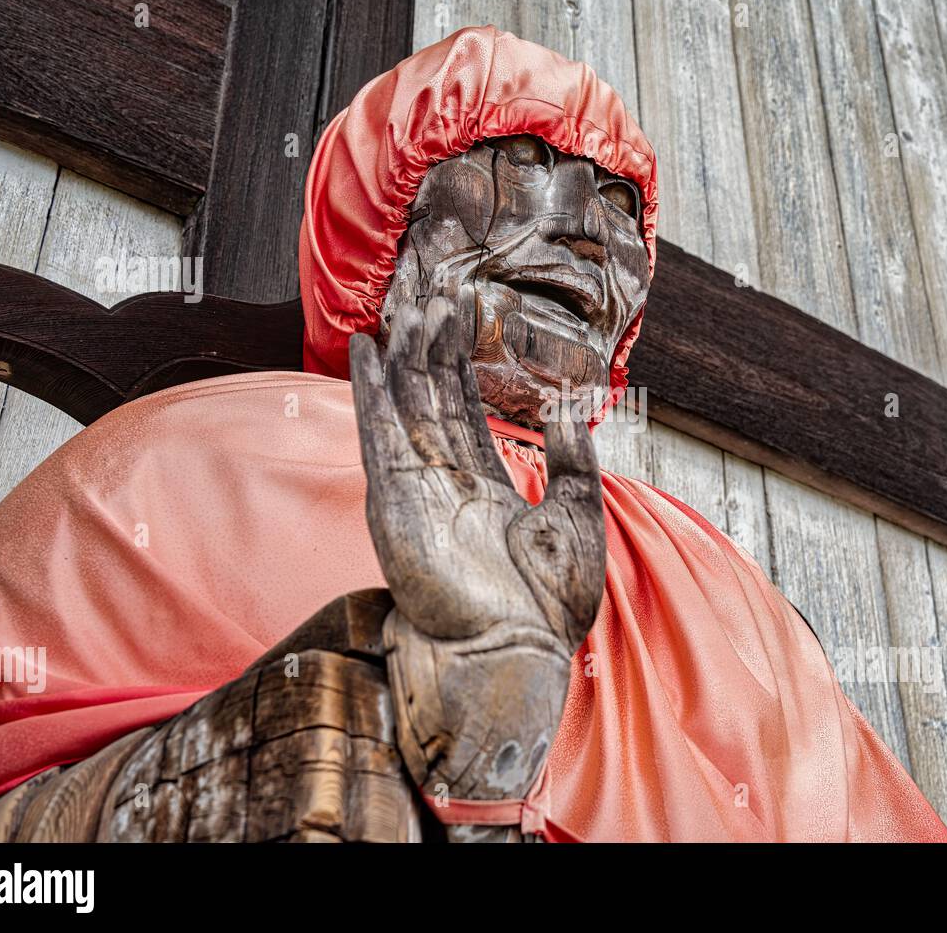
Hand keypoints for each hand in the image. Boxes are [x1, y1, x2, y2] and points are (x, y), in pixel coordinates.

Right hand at [349, 292, 605, 801]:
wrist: (512, 655)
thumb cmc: (547, 604)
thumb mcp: (578, 512)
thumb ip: (570, 455)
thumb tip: (569, 402)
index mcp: (485, 488)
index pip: (465, 410)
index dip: (460, 364)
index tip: (460, 318)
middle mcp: (445, 483)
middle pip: (430, 397)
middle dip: (429, 345)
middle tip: (427, 290)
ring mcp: (416, 490)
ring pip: (405, 405)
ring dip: (403, 354)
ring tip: (403, 303)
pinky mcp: (393, 502)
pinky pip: (379, 433)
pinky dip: (372, 390)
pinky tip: (368, 351)